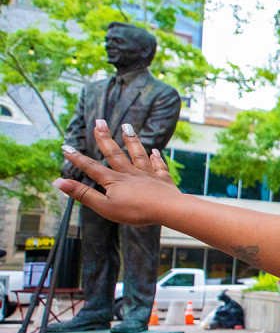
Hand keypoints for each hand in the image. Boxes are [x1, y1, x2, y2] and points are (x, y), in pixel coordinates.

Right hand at [53, 120, 182, 226]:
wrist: (168, 209)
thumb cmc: (135, 211)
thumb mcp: (104, 206)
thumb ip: (83, 194)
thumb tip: (58, 181)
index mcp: (114, 180)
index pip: (91, 167)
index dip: (77, 158)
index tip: (66, 147)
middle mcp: (129, 173)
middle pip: (114, 153)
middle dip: (104, 137)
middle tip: (99, 121)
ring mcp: (147, 175)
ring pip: (138, 154)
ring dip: (131, 140)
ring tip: (127, 126)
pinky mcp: (162, 180)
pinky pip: (158, 167)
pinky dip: (156, 159)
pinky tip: (156, 152)